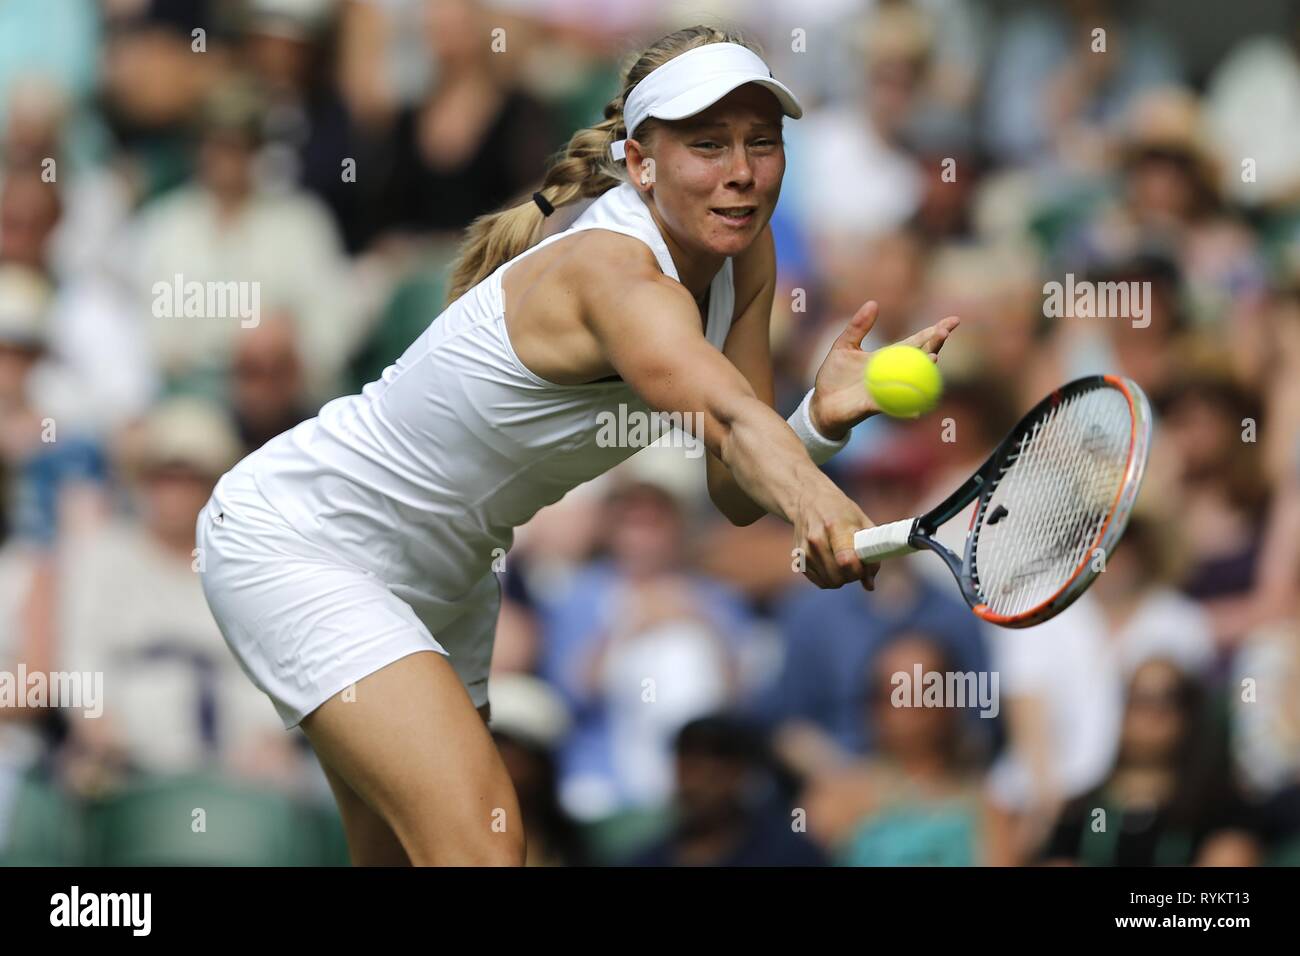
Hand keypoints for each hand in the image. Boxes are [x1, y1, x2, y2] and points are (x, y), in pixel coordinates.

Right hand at [793, 480, 880, 590]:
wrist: (809, 500)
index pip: (846, 560)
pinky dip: (831, 579)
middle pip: (838, 575)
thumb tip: (869, 585)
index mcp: (834, 525)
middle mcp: (815, 540)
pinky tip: (834, 564)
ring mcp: (805, 551)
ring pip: (830, 582)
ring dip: (842, 578)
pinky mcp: (799, 559)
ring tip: (846, 562)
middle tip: (858, 565)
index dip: (859, 569)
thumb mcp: (861, 522)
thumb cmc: (840, 510)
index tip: (865, 564)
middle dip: (853, 576)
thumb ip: (870, 552)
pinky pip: (821, 582)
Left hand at [808, 301, 960, 439]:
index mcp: (888, 357)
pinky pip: (894, 407)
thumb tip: (873, 303)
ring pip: (913, 381)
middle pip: (921, 358)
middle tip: (944, 331)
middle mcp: (894, 373)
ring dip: (925, 371)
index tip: (953, 320)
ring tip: (933, 358)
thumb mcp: (844, 346)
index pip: (916, 341)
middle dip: (935, 344)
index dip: (934, 331)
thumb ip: (858, 326)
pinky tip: (917, 410)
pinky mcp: (875, 406)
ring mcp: (888, 390)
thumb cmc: (834, 375)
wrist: (822, 404)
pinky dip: (907, 409)